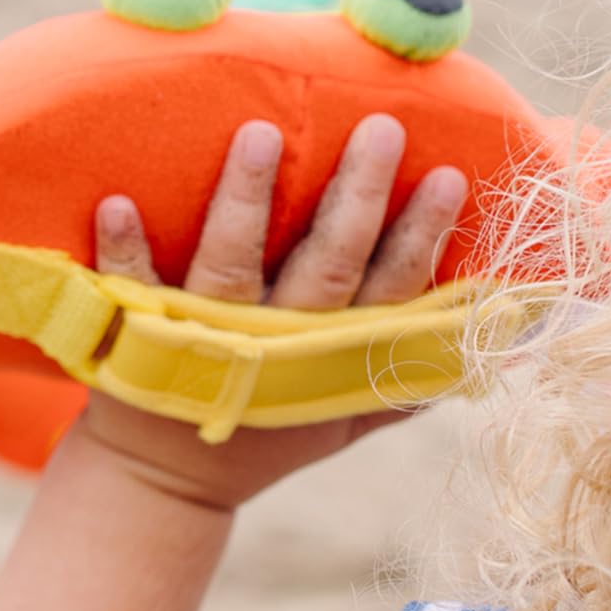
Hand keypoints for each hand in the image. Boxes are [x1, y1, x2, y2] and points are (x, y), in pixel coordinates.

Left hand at [76, 115, 466, 510]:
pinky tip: (115, 203)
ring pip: (234, 265)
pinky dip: (124, 249)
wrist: (167, 483)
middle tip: (382, 128)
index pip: (391, 291)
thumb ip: (409, 375)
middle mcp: (278, 342)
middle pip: (326, 267)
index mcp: (332, 355)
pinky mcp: (143, 337)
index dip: (422, 238)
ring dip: (245, 200)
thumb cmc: (268, 432)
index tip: (449, 174)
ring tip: (259, 133)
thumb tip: (495, 331)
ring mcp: (209, 339)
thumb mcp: (344, 416)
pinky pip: (133, 288)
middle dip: (357, 199)